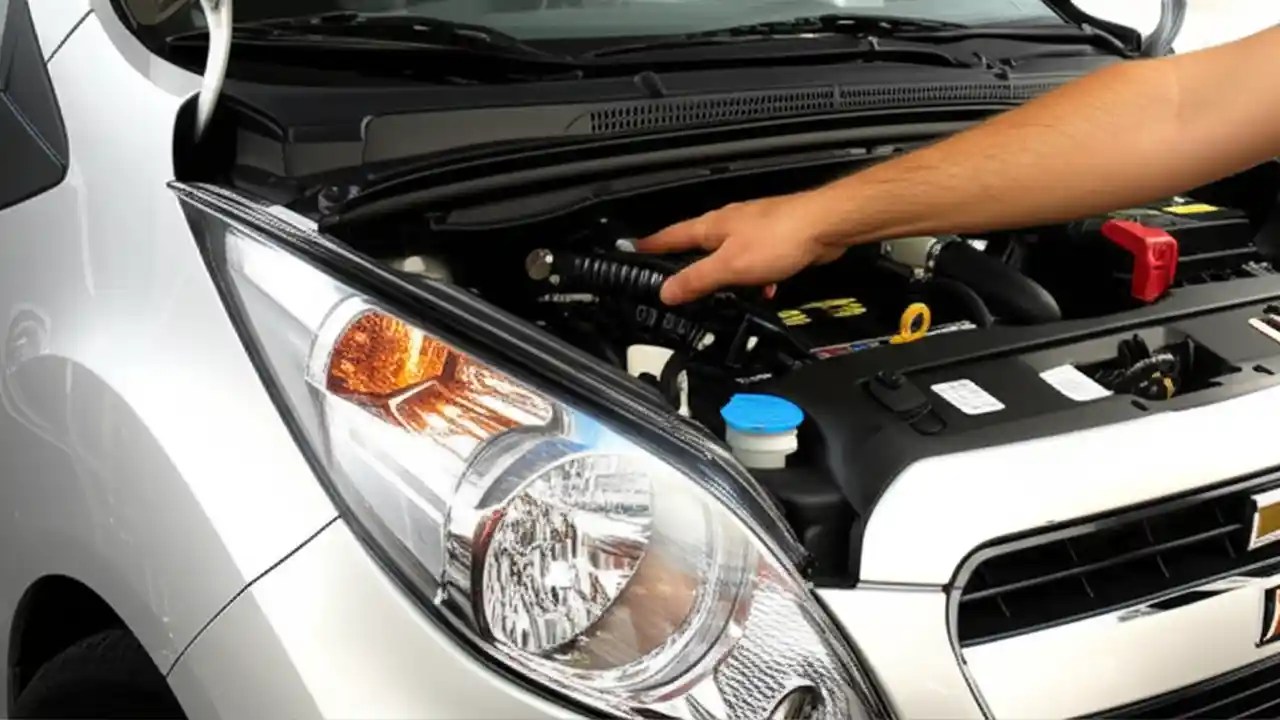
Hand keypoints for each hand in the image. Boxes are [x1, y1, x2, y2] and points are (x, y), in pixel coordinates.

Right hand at [635, 191, 846, 304]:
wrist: (825, 226)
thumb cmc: (781, 236)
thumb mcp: (729, 266)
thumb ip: (697, 279)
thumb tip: (667, 292)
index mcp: (712, 226)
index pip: (672, 236)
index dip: (651, 244)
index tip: (634, 248)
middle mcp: (730, 224)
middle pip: (697, 244)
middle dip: (685, 261)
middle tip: (669, 274)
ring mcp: (753, 230)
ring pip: (726, 254)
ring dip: (720, 272)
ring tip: (715, 292)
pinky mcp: (774, 240)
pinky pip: (753, 261)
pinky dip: (751, 277)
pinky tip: (760, 290)